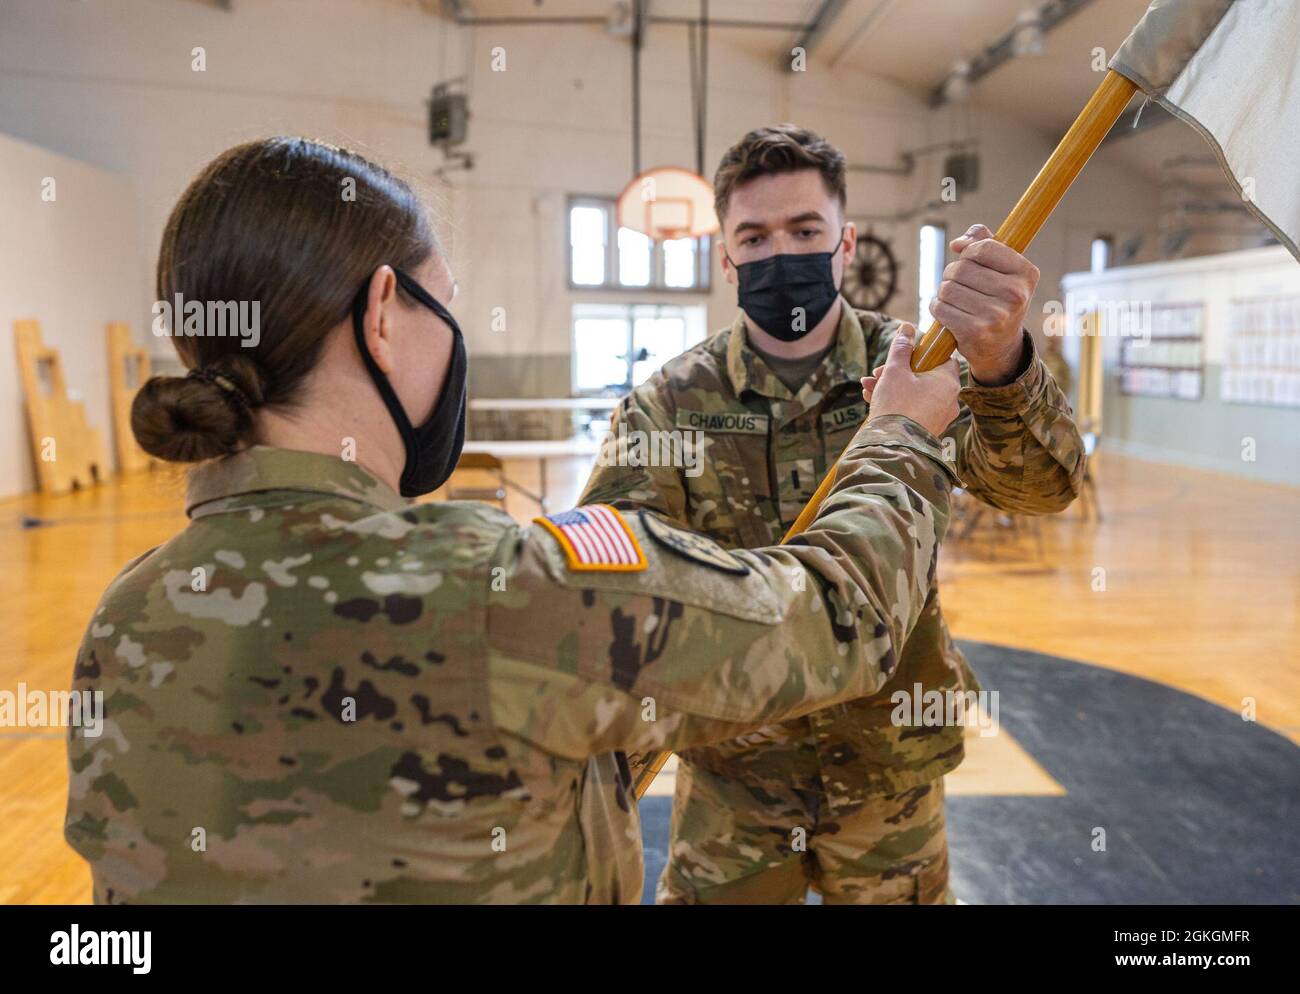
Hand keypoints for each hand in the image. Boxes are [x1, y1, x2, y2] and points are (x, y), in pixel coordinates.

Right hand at [863, 323, 959, 438]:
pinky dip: (897, 402)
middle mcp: (949, 399)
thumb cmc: (896, 406)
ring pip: (916, 392)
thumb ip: (902, 348)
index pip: (941, 357)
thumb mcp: (895, 371)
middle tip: (877, 373)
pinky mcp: (928, 428)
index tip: (903, 355)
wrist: (891, 447)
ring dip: (892, 386)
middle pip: (925, 375)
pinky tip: (873, 398)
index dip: (920, 353)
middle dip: (897, 371)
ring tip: (869, 386)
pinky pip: (914, 408)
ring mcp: (940, 416)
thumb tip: (907, 327)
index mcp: (948, 381)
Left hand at [929, 223, 1037, 385]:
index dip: (968, 252)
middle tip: (960, 285)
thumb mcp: (1002, 270)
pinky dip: (937, 308)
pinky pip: (940, 308)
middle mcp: (1015, 294)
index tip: (969, 260)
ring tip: (956, 300)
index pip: (984, 247)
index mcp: (1026, 273)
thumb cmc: (998, 300)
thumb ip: (984, 243)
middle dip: (952, 273)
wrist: (1001, 346)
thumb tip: (957, 243)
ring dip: (944, 292)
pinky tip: (948, 312)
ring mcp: (996, 315)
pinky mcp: (975, 332)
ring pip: (947, 287)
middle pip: (961, 268)